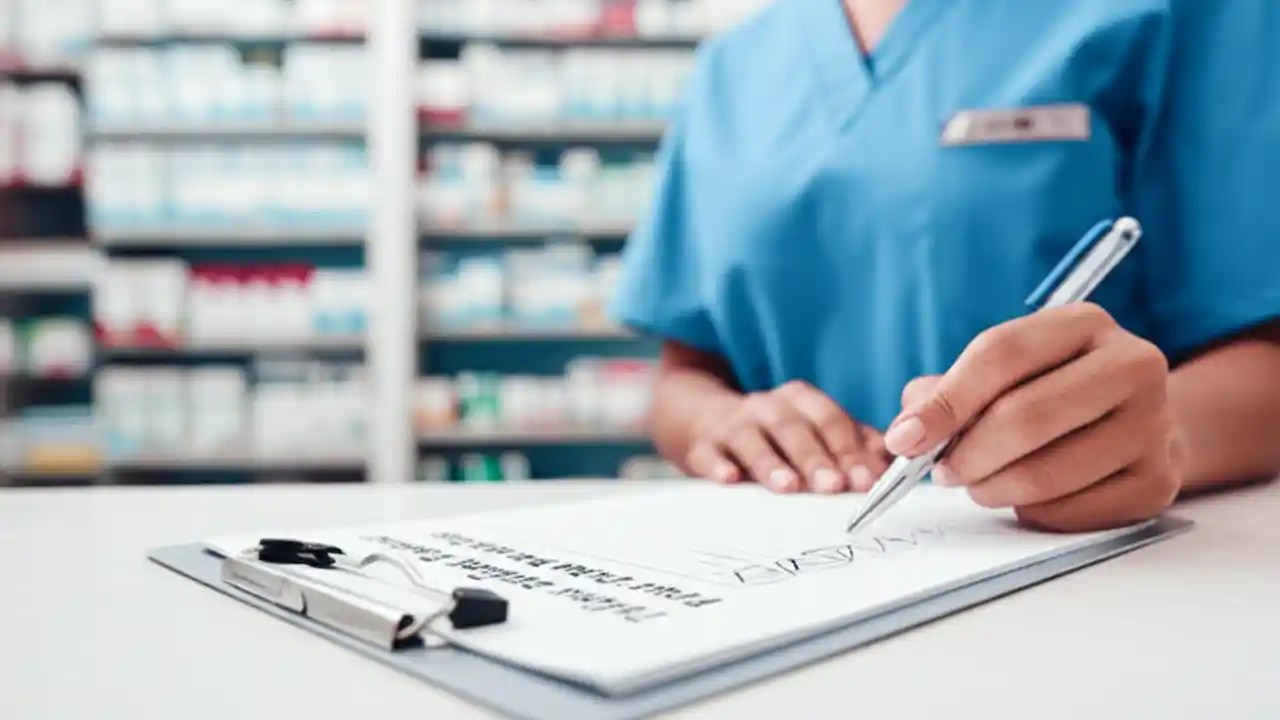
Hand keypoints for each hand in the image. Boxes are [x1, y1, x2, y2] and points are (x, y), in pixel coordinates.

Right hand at [685, 381, 890, 493]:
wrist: (702, 417)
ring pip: (753, 439)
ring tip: (788, 487)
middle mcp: (768, 407)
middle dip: (816, 457)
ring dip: (771, 462)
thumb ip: (852, 443)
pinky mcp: (703, 444)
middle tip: (833, 486)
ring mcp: (733, 424)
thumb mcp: (811, 429)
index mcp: (801, 401)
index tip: (868, 481)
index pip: (831, 421)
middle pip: (795, 428)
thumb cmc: (772, 433)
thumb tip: (890, 463)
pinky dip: (718, 465)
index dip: (851, 450)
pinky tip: (729, 479)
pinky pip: (709, 452)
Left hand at [885, 304, 1183, 531]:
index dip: (946, 401)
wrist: (1137, 422)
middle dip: (966, 454)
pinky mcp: (1158, 482)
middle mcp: (1132, 365)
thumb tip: (908, 431)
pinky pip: (1071, 512)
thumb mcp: (1004, 371)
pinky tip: (1025, 498)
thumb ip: (947, 391)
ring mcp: (1154, 425)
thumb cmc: (1052, 392)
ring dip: (992, 489)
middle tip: (941, 472)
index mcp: (1084, 323)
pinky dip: (1031, 513)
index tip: (905, 439)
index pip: (1002, 355)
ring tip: (978, 484)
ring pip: (1046, 473)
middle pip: (1024, 416)